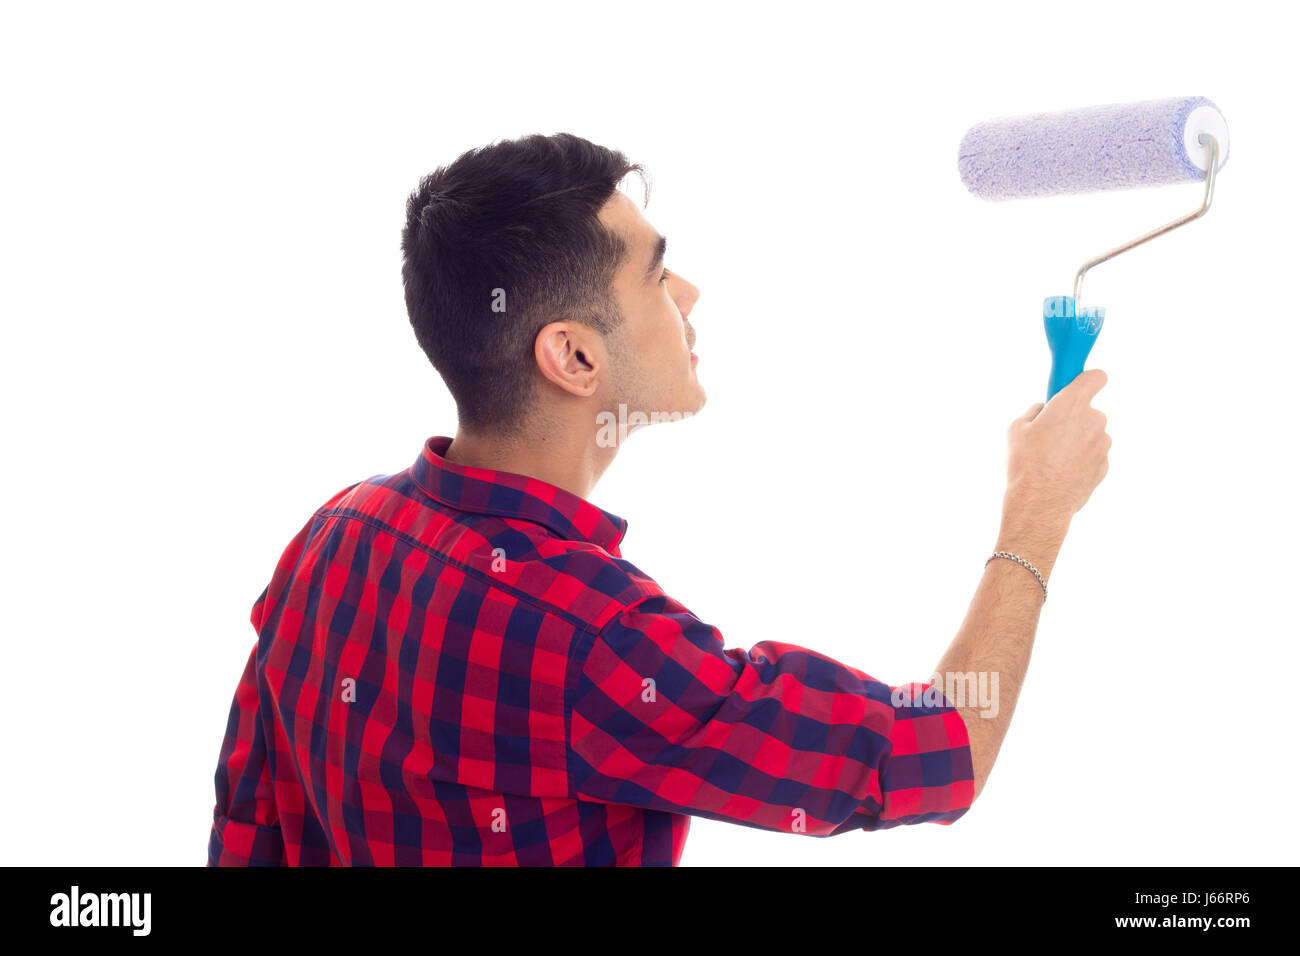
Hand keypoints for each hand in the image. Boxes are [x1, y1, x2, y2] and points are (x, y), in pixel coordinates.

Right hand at [1004, 368, 1111, 526]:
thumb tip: (1044, 411)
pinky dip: (1081, 460)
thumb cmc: (1025, 463)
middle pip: (1089, 410)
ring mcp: (1102, 444)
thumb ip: (1036, 412)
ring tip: (1053, 459)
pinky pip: (1093, 455)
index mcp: (1071, 403)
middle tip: (1050, 435)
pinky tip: (1062, 472)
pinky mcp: (1105, 465)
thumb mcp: (1017, 428)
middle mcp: (1094, 419)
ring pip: (1091, 434)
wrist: (1040, 502)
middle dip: (1073, 419)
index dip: (1087, 380)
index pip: (1096, 377)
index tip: (1077, 387)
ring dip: (1078, 441)